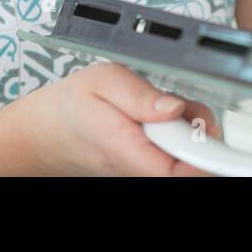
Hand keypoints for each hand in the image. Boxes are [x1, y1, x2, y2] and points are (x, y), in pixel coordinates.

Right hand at [14, 61, 223, 175]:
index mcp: (129, 152)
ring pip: (189, 157)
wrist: (44, 133)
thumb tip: (175, 107)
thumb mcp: (103, 81)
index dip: (206, 149)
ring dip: (190, 130)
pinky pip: (177, 155)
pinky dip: (179, 134)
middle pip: (194, 162)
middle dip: (201, 129)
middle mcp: (140, 170)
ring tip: (164, 111)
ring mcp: (144, 171)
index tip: (207, 128)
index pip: (184, 170)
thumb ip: (142, 94)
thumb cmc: (69, 108)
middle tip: (181, 106)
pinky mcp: (149, 167)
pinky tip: (162, 122)